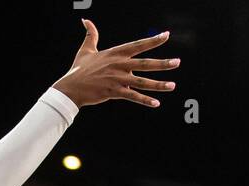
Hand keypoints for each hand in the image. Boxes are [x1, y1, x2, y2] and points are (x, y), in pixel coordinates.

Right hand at [53, 21, 179, 108]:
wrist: (70, 87)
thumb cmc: (79, 69)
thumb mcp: (86, 49)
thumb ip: (91, 34)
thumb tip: (85, 20)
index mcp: (116, 53)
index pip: (138, 45)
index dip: (153, 40)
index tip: (166, 35)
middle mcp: (120, 65)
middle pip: (145, 63)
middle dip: (163, 63)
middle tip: (177, 62)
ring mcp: (118, 79)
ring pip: (142, 82)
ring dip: (159, 84)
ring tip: (172, 85)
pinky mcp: (114, 92)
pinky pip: (133, 97)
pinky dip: (144, 100)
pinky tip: (156, 103)